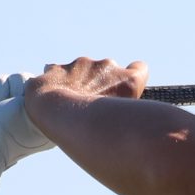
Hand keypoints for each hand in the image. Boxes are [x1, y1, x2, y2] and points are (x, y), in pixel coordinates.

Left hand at [23, 57, 148, 135]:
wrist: (57, 114)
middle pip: (109, 73)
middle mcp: (108, 67)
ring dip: (81, 85)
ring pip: (83, 73)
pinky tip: (54, 97)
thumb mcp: (125, 127)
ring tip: (72, 107)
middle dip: (102, 85)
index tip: (126, 89)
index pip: (140, 70)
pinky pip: (57, 73)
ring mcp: (82, 64)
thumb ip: (129, 116)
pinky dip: (57, 83)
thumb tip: (137, 129)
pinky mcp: (59, 68)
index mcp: (127, 82)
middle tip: (95, 107)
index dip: (134, 78)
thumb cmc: (93, 130)